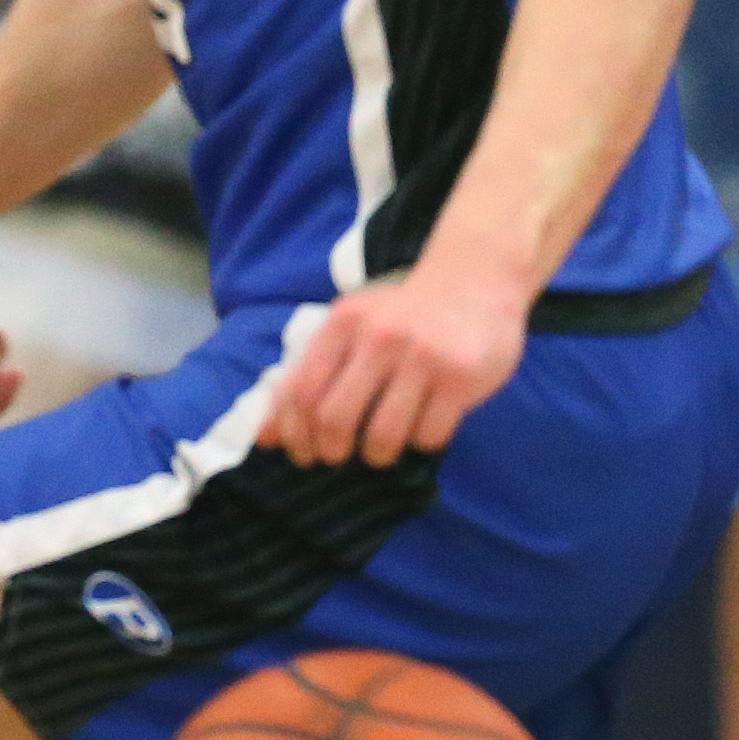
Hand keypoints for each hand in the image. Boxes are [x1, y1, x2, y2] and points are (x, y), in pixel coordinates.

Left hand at [263, 260, 529, 466]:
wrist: (473, 281)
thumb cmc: (401, 316)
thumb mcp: (349, 329)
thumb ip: (308, 375)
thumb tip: (265, 437)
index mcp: (342, 324)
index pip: (300, 390)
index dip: (294, 434)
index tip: (301, 454)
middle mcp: (378, 337)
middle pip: (334, 418)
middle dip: (331, 451)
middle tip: (338, 458)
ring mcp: (422, 357)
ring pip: (383, 434)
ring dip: (376, 456)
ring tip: (379, 452)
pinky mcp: (461, 377)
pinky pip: (429, 435)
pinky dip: (420, 444)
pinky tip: (422, 430)